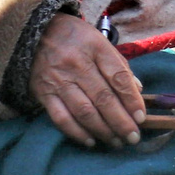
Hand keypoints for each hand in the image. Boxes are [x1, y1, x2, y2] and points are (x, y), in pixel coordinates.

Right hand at [29, 14, 146, 146]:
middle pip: (103, 98)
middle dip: (121, 122)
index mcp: (95, 47)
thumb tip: (137, 91)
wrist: (33, 32)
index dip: (132, 101)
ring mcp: (58, 80)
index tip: (141, 118)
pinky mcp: (43, 93)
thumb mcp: (99, 41)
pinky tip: (91, 141)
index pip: (118, 78)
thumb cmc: (74, 38)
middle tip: (133, 137)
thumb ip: (118, 65)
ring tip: (116, 142)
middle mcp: (76, 64)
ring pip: (84, 112)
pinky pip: (62, 118)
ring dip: (103, 131)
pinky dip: (77, 133)